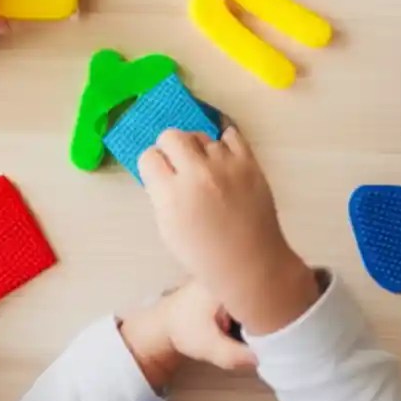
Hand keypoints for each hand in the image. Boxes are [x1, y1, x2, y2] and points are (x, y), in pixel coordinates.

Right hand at [139, 127, 318, 335]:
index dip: (152, 164)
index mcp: (172, 195)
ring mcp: (225, 166)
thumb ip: (161, 194)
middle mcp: (196, 174)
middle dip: (170, 148)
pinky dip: (224, 143)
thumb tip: (161, 168)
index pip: (149, 157)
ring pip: (201, 136)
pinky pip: (231, 135)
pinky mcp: (249, 163)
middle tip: (178, 164)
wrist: (251, 264)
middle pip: (171, 136)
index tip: (159, 172)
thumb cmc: (204, 254)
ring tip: (205, 168)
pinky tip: (222, 158)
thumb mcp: (168, 228)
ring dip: (198, 149)